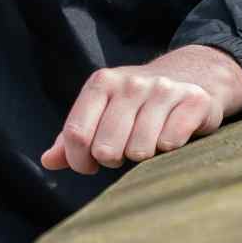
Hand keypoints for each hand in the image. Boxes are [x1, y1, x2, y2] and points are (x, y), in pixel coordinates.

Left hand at [41, 44, 241, 173]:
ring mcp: (163, 89)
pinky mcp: (194, 100)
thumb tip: (48, 161)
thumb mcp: (102, 111)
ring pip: (139, 150)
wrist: (193, 76)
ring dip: (142, 157)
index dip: (79, 161)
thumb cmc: (137, 104)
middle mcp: (130, 83)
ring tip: (148, 143)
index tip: (90, 166)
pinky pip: (171, 143)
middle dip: (112, 160)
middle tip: (123, 152)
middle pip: (105, 147)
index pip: (76, 134)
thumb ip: (73, 137)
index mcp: (101, 83)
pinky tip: (172, 137)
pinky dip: (169, 150)